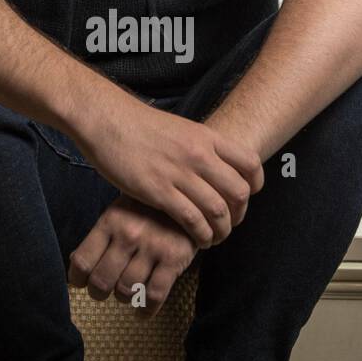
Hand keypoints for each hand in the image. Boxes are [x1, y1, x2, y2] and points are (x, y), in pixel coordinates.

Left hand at [67, 194, 199, 316]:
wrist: (190, 199)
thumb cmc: (148, 209)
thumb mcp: (120, 212)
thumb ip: (101, 236)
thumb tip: (76, 261)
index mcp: (111, 221)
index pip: (83, 260)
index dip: (77, 278)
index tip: (81, 283)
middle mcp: (129, 234)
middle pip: (102, 281)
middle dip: (98, 293)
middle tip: (102, 292)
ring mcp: (153, 247)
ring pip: (126, 290)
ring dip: (123, 298)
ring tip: (126, 294)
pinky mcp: (174, 259)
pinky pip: (154, 295)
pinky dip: (146, 310)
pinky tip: (143, 313)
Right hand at [69, 93, 263, 248]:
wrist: (106, 120)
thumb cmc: (138, 125)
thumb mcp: (180, 128)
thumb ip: (199, 147)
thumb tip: (211, 165)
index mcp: (207, 137)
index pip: (250, 163)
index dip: (255, 186)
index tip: (245, 198)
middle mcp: (199, 155)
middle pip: (239, 192)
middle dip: (239, 215)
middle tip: (229, 224)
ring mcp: (180, 173)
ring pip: (218, 211)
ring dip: (221, 231)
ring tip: (213, 238)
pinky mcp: (159, 191)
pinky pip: (192, 220)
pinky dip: (200, 235)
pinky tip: (197, 240)